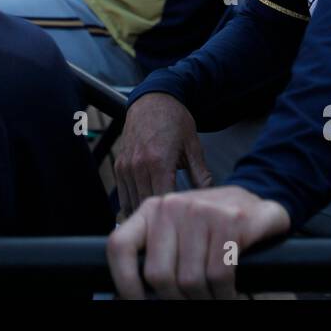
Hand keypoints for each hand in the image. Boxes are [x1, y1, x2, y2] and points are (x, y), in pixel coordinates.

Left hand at [107, 186, 290, 298]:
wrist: (256, 202)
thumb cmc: (210, 226)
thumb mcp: (177, 231)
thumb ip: (156, 254)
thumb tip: (130, 297)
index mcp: (152, 210)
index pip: (120, 246)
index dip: (123, 282)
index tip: (137, 303)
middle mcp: (172, 206)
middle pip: (158, 275)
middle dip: (175, 300)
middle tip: (189, 302)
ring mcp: (201, 211)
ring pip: (190, 280)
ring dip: (203, 299)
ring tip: (210, 298)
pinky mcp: (231, 220)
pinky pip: (219, 275)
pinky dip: (224, 294)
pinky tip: (227, 294)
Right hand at [114, 93, 211, 215]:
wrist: (153, 100)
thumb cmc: (174, 120)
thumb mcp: (193, 146)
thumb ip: (200, 174)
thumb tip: (210, 197)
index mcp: (159, 162)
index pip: (163, 201)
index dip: (173, 217)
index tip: (184, 224)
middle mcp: (138, 166)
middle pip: (146, 206)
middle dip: (159, 220)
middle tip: (173, 230)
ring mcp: (126, 167)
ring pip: (131, 204)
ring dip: (144, 215)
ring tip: (159, 226)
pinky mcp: (119, 166)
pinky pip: (123, 195)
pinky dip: (132, 205)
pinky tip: (146, 212)